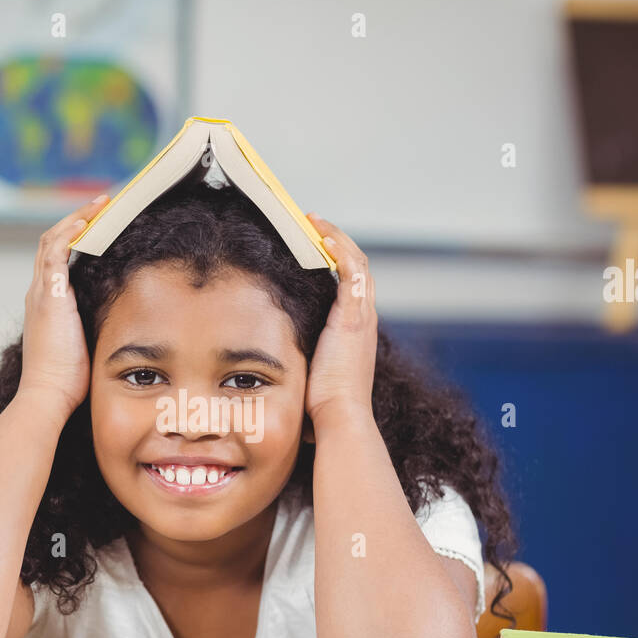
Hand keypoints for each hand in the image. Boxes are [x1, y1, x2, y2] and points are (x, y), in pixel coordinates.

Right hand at [17, 194, 109, 421]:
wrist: (48, 395)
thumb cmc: (67, 382)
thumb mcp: (83, 346)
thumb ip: (94, 328)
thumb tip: (122, 322)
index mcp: (46, 305)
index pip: (56, 261)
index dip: (75, 239)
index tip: (99, 226)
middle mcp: (39, 293)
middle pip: (52, 242)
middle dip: (77, 220)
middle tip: (103, 206)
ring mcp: (40, 292)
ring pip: (52, 239)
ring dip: (76, 218)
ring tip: (101, 204)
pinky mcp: (48, 295)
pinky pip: (55, 250)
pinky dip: (69, 231)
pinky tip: (88, 220)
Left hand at [303, 212, 377, 427]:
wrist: (339, 416)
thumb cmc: (322, 404)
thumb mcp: (311, 370)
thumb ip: (302, 354)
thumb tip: (274, 356)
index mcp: (355, 330)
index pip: (351, 284)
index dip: (336, 261)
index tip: (314, 246)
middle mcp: (363, 318)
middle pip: (358, 266)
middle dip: (336, 241)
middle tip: (312, 224)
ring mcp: (361, 316)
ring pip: (357, 262)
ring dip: (336, 237)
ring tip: (314, 221)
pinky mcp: (354, 316)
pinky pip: (352, 270)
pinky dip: (340, 248)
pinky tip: (323, 235)